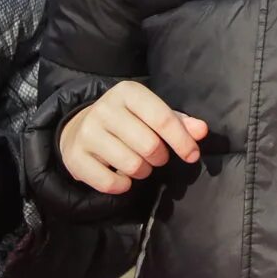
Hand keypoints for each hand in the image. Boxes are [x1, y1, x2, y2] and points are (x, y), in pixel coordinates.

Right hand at [59, 80, 208, 195]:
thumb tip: (202, 131)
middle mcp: (104, 108)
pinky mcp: (74, 157)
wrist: (80, 127)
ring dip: (143, 172)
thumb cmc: (128, 120)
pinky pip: (110, 183)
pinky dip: (123, 186)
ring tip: (138, 163)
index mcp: (127, 92)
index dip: (182, 141)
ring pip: (132, 166)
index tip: (192, 155)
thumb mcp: (152, 113)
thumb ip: (179, 122)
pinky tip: (121, 175)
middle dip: (160, 158)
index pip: (162, 118)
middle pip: (149, 146)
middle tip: (156, 156)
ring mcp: (87, 132)